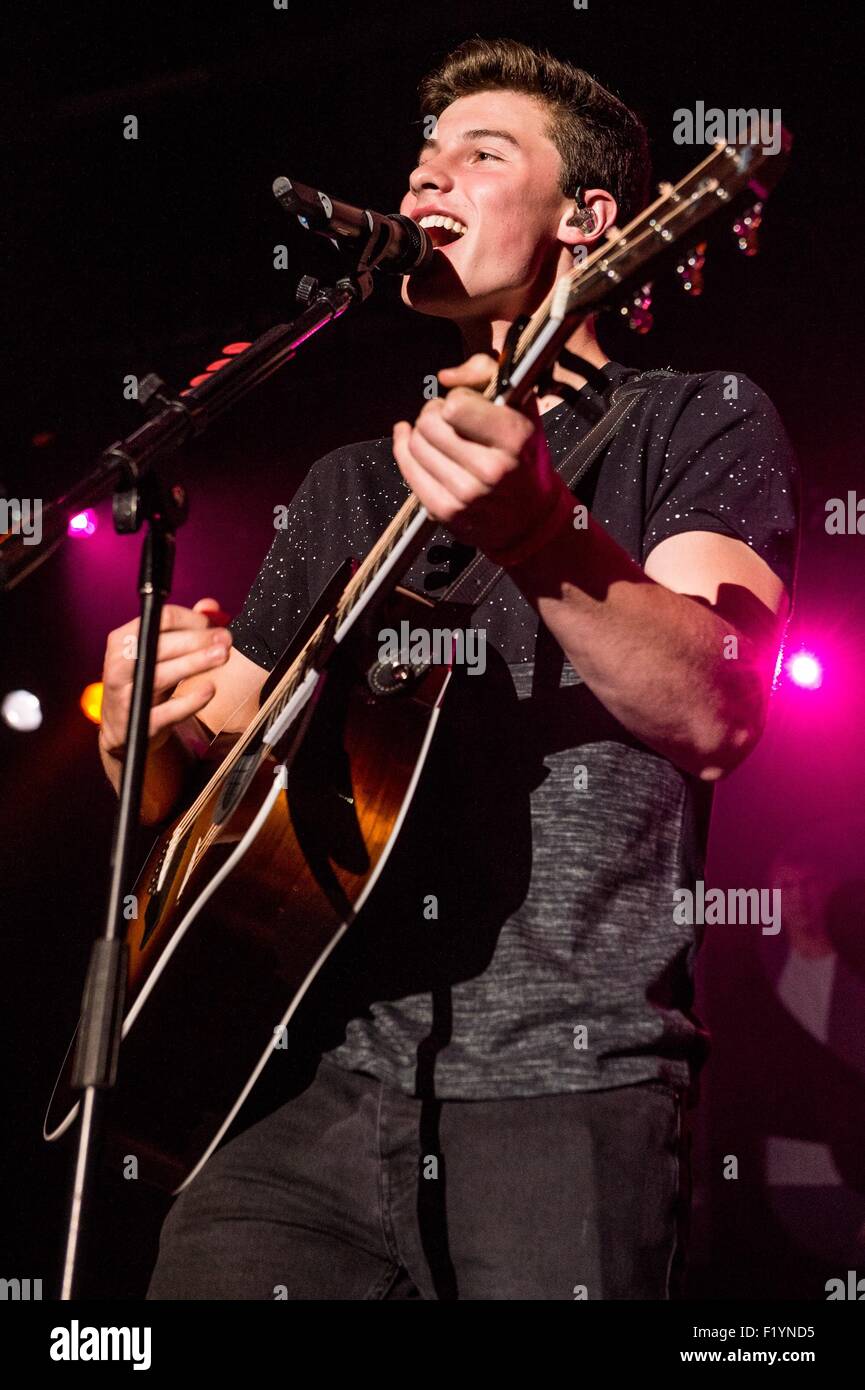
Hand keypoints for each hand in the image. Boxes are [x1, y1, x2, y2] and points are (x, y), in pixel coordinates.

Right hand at [99, 597, 231, 758]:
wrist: (122, 728)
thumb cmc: (143, 681)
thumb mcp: (158, 652)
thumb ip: (184, 627)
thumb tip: (211, 606)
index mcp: (122, 641)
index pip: (159, 619)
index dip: (191, 619)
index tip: (214, 624)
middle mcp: (117, 665)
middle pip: (160, 644)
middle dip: (197, 639)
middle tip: (225, 638)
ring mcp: (126, 695)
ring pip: (162, 674)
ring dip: (195, 663)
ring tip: (221, 656)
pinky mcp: (138, 723)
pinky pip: (167, 711)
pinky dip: (190, 700)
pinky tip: (209, 689)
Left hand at [391, 352, 572, 563]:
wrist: (528, 516)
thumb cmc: (522, 454)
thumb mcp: (521, 405)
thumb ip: (485, 372)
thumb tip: (444, 377)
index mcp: (515, 438)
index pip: (456, 405)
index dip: (457, 399)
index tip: (466, 406)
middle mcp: (492, 469)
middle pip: (429, 423)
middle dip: (434, 414)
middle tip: (447, 420)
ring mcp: (466, 495)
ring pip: (415, 444)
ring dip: (422, 433)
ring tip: (440, 436)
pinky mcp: (446, 512)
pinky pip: (407, 469)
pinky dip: (405, 450)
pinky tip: (410, 442)